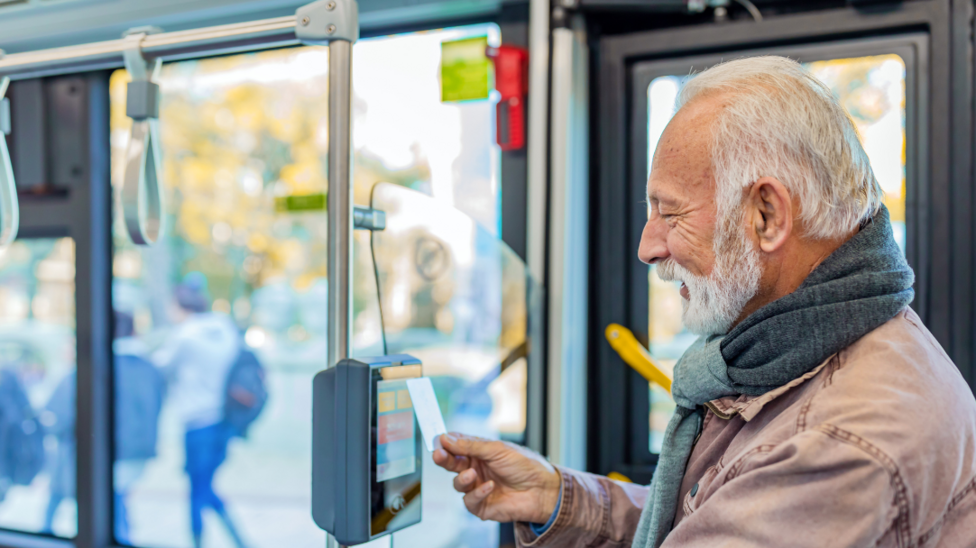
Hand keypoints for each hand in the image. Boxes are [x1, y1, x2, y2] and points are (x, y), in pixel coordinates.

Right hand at [433, 433, 560, 523]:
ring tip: (472, 474)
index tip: (438, 440)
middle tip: (438, 455)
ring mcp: (478, 488)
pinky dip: (477, 494)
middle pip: (452, 464)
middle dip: (443, 459)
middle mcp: (476, 469)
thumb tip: (446, 438)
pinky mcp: (482, 506)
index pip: (456, 446)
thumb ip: (470, 445)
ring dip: (462, 479)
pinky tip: (489, 487)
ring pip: (457, 484)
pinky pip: (469, 501)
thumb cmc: (525, 465)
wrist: (543, 490)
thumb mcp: (497, 449)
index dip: (446, 443)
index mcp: (479, 452)